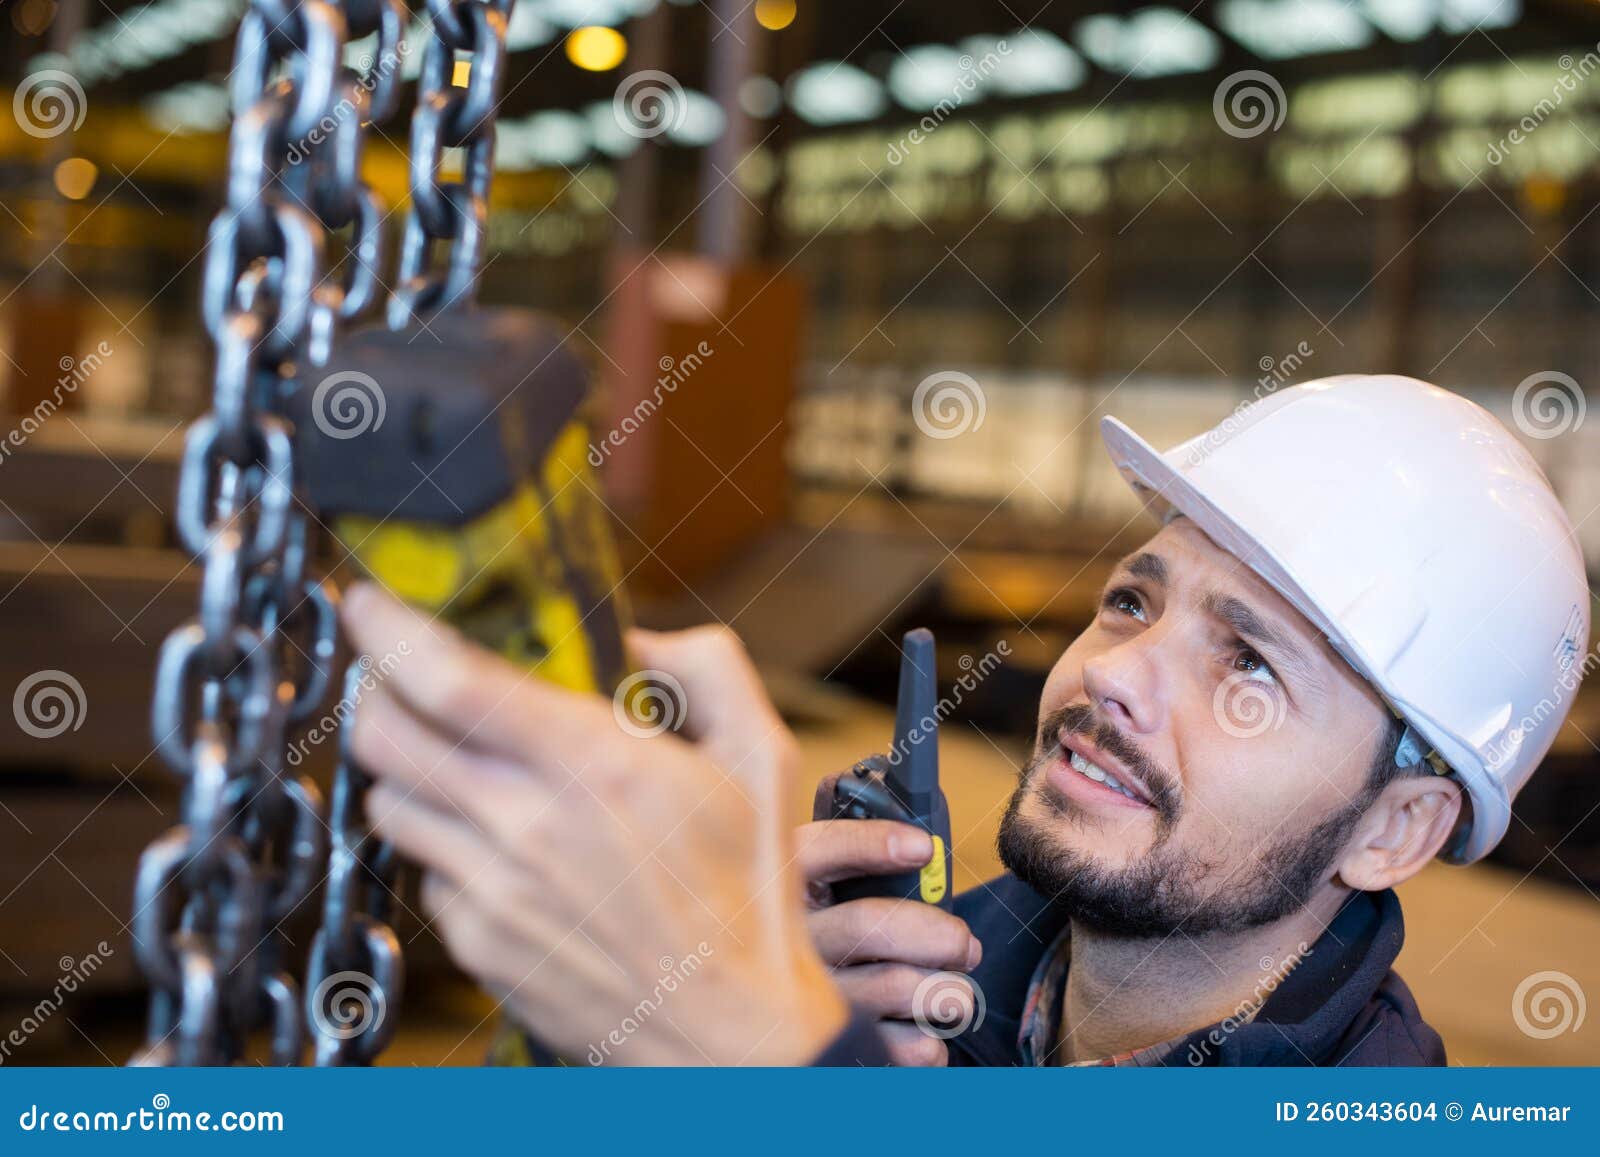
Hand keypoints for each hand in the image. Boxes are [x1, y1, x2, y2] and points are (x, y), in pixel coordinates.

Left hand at [340, 583, 847, 1064]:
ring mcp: (493, 892)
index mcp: (596, 765)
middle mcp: (528, 826)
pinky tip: (494, 843)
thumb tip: (640, 639)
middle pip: (385, 736)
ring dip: (405, 768)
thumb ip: (708, 670)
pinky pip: (423, 872)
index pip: (451, 682)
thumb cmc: (748, 897)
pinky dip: (441, 844)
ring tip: (450, 761)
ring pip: (388, 803)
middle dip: (376, 691)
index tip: (366, 601)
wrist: (730, 1032)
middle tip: (398, 677)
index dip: (389, 630)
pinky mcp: (479, 944)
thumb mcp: (761, 759)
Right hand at [797, 774, 981, 1065]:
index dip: (871, 845)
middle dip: (937, 934)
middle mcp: (784, 940)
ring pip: (891, 986)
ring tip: (957, 996)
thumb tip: (928, 863)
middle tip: (965, 945)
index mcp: (783, 888)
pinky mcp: (825, 1048)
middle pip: (869, 925)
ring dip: (943, 991)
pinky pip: (890, 1046)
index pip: (819, 851)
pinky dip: (924, 1046)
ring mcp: (803, 996)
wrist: (768, 1027)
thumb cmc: (822, 948)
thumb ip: (859, 878)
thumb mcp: (821, 901)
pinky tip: (928, 1037)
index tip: (924, 848)